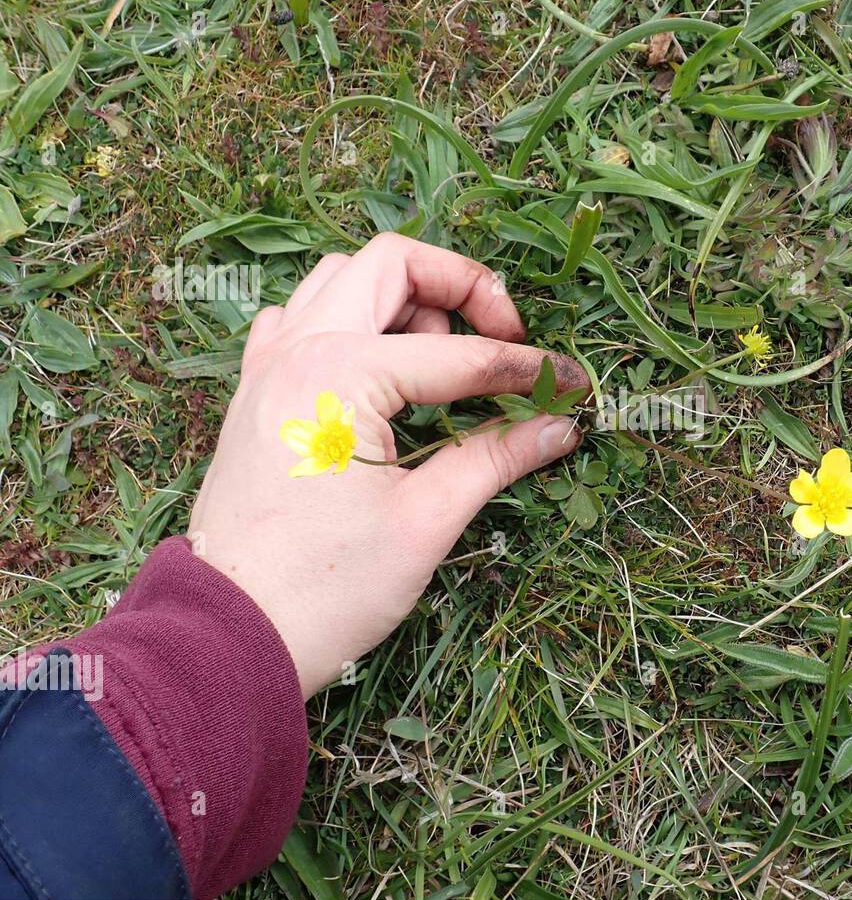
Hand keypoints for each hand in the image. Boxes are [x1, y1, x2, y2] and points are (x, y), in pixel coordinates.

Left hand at [187, 233, 587, 695]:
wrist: (230, 635)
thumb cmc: (327, 588)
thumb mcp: (426, 521)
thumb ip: (495, 458)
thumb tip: (559, 426)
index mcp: (340, 373)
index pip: (461, 354)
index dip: (529, 371)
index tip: (574, 387)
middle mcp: (298, 348)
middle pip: (392, 263)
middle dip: (462, 287)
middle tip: (507, 339)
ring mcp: (268, 365)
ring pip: (342, 279)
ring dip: (404, 299)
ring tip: (446, 357)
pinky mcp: (256, 392)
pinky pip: (301, 319)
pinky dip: (348, 323)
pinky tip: (379, 371)